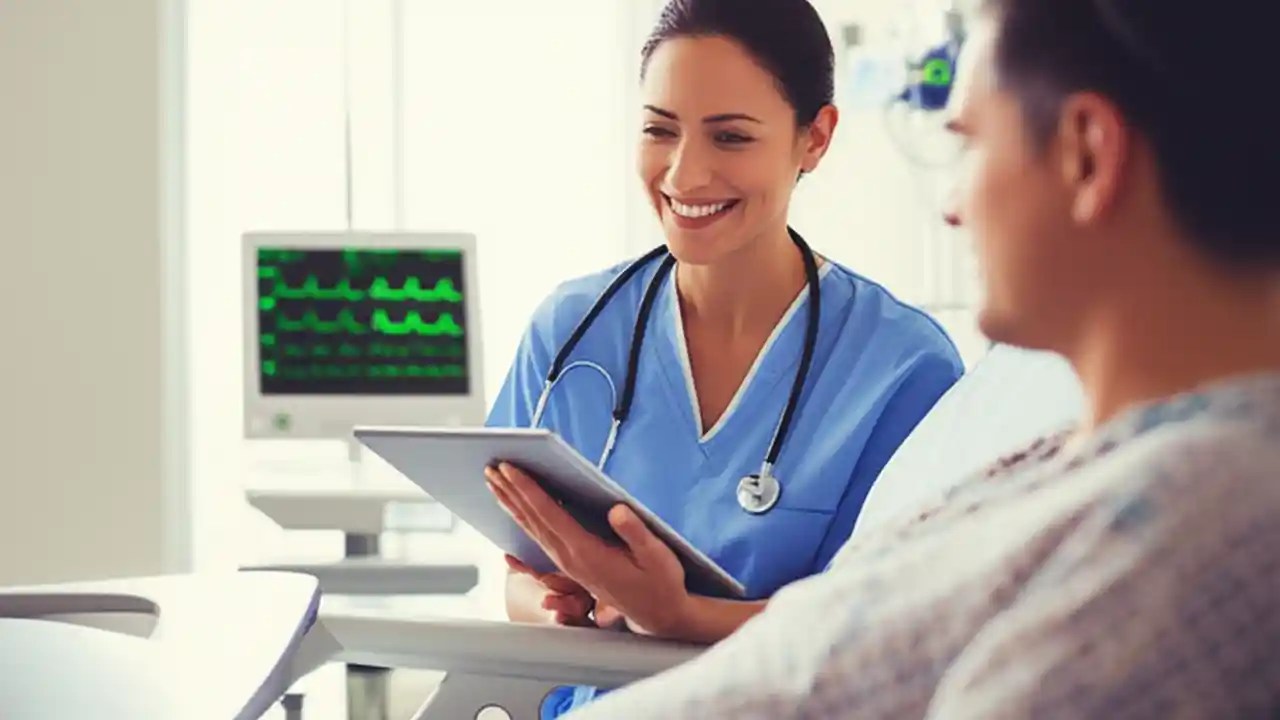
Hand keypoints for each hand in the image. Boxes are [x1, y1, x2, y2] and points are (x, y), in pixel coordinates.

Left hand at [486, 463, 691, 637]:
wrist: (658, 615)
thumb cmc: (660, 582)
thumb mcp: (657, 556)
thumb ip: (635, 533)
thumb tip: (616, 510)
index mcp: (587, 553)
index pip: (550, 515)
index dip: (528, 490)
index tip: (510, 469)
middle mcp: (570, 558)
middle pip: (532, 520)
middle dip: (510, 492)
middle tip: (490, 468)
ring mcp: (567, 563)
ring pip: (531, 529)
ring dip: (511, 504)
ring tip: (494, 482)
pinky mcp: (570, 564)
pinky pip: (539, 537)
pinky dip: (523, 518)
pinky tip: (515, 508)